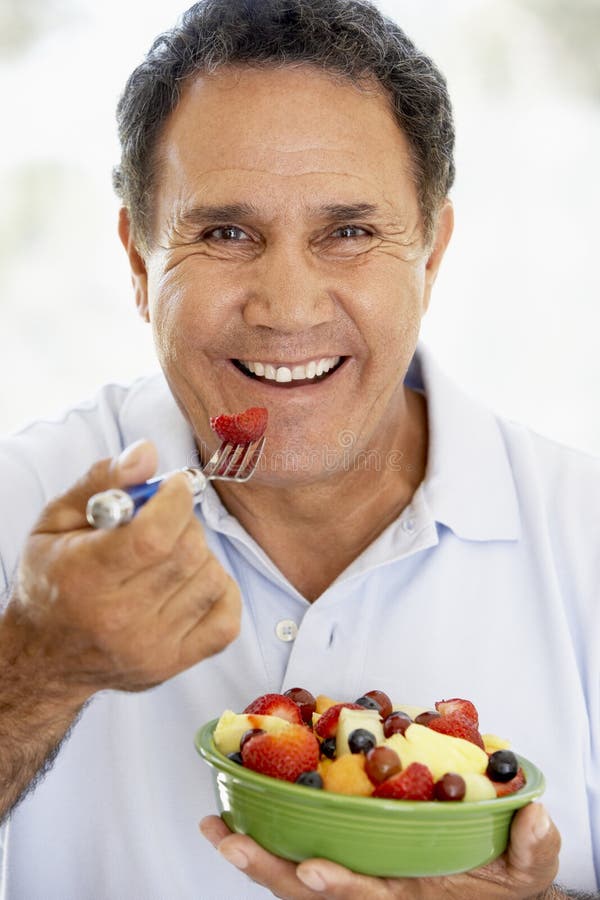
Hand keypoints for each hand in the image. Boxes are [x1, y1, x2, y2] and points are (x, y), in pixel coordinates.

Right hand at [6, 440, 240, 693]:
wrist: (47, 655)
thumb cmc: (52, 580)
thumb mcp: (56, 521)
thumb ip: (101, 480)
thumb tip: (148, 452)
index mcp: (85, 578)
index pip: (154, 535)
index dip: (176, 500)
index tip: (174, 486)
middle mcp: (120, 619)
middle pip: (188, 552)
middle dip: (185, 521)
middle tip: (166, 519)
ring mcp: (151, 648)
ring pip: (211, 579)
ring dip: (200, 555)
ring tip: (171, 554)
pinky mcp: (174, 663)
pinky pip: (227, 618)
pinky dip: (219, 590)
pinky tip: (191, 581)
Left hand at [200, 803, 560, 898]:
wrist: (488, 881)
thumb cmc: (502, 879)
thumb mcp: (528, 870)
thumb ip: (533, 850)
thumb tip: (532, 815)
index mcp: (406, 898)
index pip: (368, 898)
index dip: (340, 887)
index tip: (312, 869)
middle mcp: (372, 892)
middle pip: (309, 894)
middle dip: (267, 870)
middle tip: (229, 841)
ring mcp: (355, 876)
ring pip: (293, 877)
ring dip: (254, 854)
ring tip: (217, 826)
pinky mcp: (346, 854)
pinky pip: (301, 850)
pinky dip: (270, 836)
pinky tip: (241, 812)